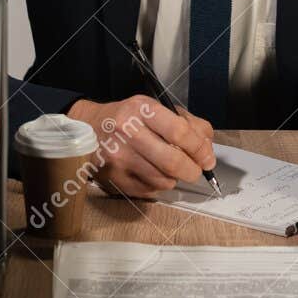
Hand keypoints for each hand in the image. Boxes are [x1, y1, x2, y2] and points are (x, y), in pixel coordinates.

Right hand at [68, 95, 214, 198]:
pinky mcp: (115, 178)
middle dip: (193, 170)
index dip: (200, 148)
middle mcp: (128, 132)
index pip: (180, 131)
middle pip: (174, 161)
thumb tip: (207, 149)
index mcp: (142, 109)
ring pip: (164, 180)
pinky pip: (150, 190)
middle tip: (197, 170)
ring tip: (170, 168)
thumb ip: (187, 123)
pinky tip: (152, 172)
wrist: (89, 127)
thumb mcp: (155, 107)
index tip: (208, 158)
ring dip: (175, 178)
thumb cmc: (129, 117)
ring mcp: (119, 158)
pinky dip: (159, 185)